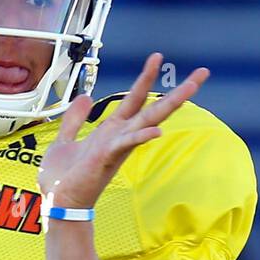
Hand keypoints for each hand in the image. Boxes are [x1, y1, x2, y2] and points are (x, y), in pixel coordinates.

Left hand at [37, 53, 209, 210]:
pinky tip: (158, 130)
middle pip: (154, 108)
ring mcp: (116, 147)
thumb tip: (87, 97)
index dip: (145, 78)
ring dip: (171, 104)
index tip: (157, 56)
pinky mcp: (106, 158)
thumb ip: (75, 118)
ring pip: (149, 121)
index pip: (133, 98)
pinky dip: (141, 137)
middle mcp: (120, 137)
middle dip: (179, 91)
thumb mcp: (65, 139)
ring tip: (192, 88)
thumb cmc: (61, 177)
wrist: (57, 203)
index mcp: (110, 131)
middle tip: (202, 72)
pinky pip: (126, 144)